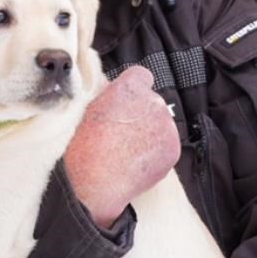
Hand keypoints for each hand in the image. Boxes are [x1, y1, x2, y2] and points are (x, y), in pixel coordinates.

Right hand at [64, 66, 180, 227]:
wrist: (95, 182)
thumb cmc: (83, 146)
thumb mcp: (86, 109)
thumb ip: (105, 93)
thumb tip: (109, 86)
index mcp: (130, 87)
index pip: (142, 76)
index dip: (134, 89)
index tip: (126, 101)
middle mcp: (153, 102)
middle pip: (151, 103)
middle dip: (140, 114)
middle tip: (121, 133)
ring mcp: (166, 126)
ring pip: (160, 126)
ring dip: (149, 134)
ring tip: (127, 151)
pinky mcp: (173, 149)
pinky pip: (165, 147)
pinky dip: (155, 154)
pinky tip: (136, 162)